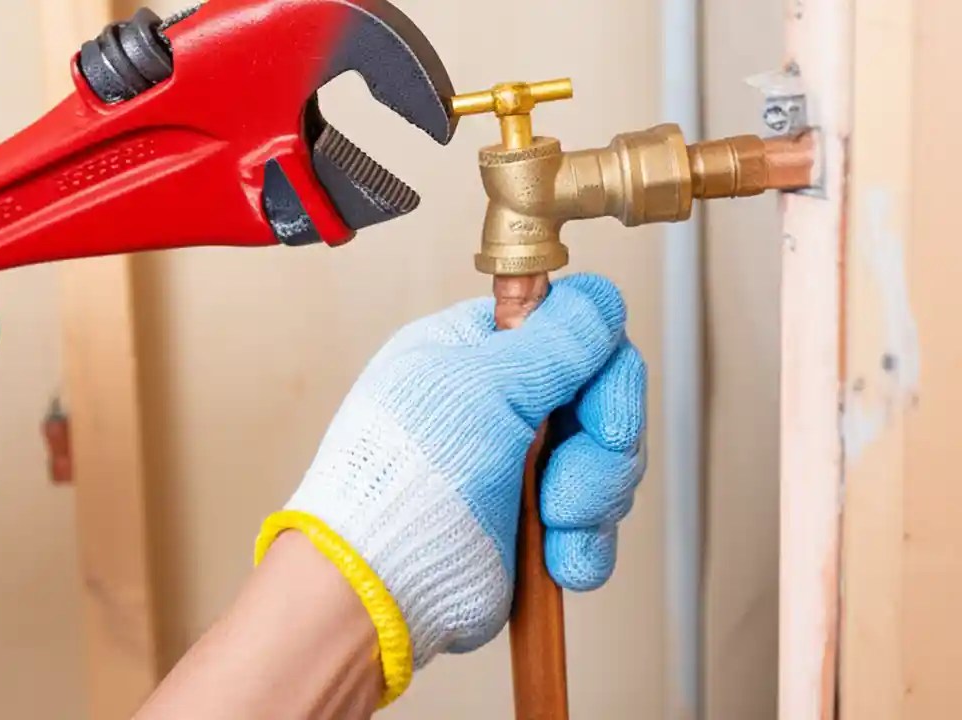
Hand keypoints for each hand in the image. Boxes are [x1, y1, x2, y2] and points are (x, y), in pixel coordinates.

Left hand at [256, 274, 645, 702]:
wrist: (379, 580)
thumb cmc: (401, 479)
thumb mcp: (481, 384)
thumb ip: (555, 340)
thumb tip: (597, 301)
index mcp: (475, 350)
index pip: (574, 328)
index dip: (600, 364)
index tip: (593, 405)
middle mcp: (500, 401)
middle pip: (603, 398)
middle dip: (601, 447)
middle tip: (566, 480)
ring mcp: (518, 464)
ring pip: (608, 462)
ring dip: (593, 498)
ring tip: (552, 522)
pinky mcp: (532, 524)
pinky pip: (596, 524)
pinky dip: (585, 545)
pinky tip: (558, 558)